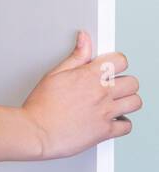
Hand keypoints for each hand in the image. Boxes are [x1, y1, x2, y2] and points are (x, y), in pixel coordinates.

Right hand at [21, 31, 140, 159]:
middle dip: (124, 82)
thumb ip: (76, 56)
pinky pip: (127, 126)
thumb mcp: (54, 74)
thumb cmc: (41, 105)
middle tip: (112, 85)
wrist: (36, 131)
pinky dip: (122, 123)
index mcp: (88, 76)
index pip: (120, 61)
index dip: (116, 62)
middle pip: (132, 82)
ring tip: (115, 101)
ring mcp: (106, 113)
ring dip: (127, 101)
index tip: (110, 67)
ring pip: (135, 102)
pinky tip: (112, 119)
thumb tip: (85, 40)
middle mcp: (101, 93)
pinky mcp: (106, 131)